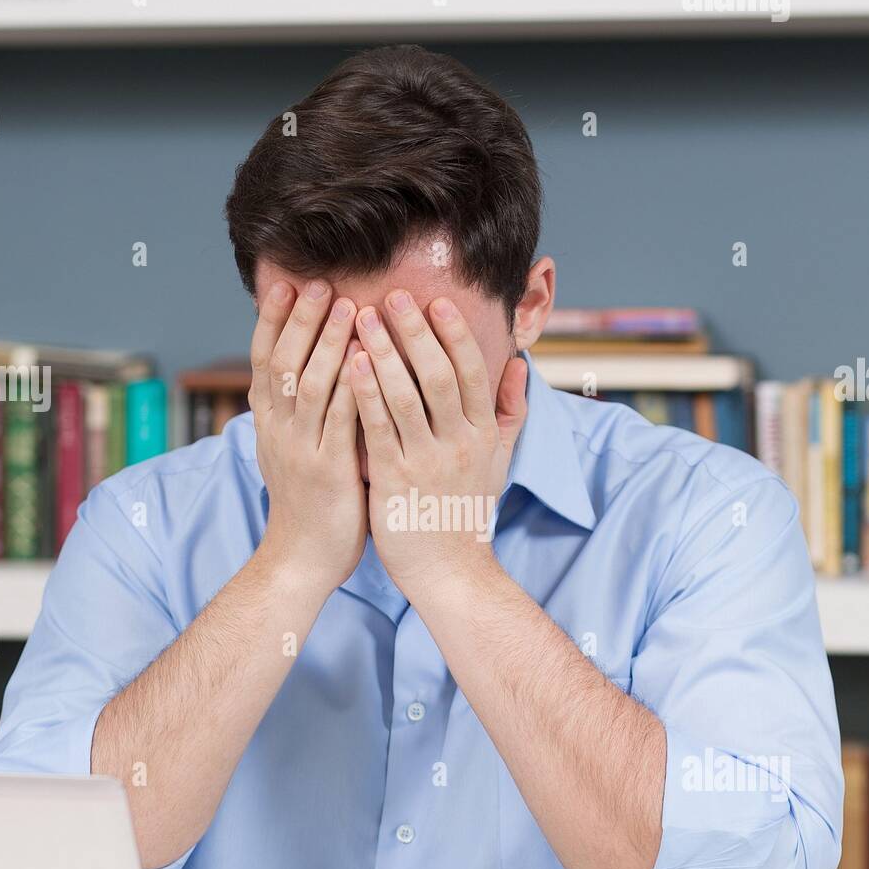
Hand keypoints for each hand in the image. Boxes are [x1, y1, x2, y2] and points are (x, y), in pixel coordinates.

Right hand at [250, 279, 366, 595]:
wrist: (301, 559)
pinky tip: (365, 360)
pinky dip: (350, 386)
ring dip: (327, 342)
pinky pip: (338, 420)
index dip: (275, 321)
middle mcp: (278, 430)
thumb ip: (304, 411)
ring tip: (345, 306)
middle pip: (283, 361)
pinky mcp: (327, 470)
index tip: (288, 284)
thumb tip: (316, 370)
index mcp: (270, 423)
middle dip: (302, 320)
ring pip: (309, 384)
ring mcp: (300, 449)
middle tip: (319, 282)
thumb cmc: (309, 503)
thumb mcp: (295, 450)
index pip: (265, 359)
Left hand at [349, 291, 526, 602]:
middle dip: (415, 333)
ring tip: (360, 319)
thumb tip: (519, 365)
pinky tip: (349, 366)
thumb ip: (508, 412)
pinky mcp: (396, 482)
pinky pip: (379, 430)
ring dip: (384, 353)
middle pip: (440, 376)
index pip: (473, 373)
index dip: (455, 335)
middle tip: (392, 295)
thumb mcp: (498, 461)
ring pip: (406, 398)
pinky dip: (365, 395)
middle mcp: (460, 444)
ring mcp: (428, 463)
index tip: (435, 302)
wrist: (451, 573)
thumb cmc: (467, 511)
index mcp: (483, 435)